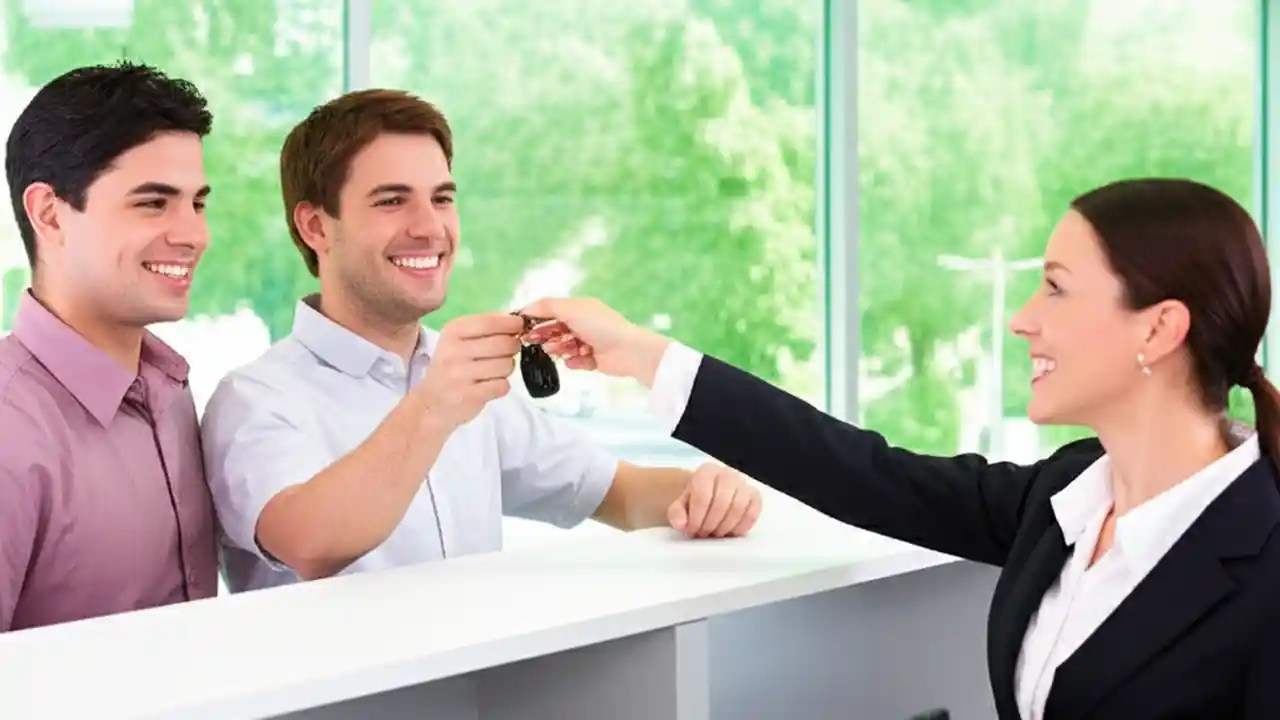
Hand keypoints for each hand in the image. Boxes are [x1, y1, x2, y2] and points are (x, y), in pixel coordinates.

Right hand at [415, 313, 523, 428]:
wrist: (430, 403)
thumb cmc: (451, 367)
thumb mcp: (458, 340)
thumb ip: (485, 328)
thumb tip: (517, 322)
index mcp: (453, 331)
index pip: (489, 322)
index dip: (511, 323)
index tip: (519, 326)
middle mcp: (454, 351)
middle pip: (503, 343)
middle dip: (514, 346)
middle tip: (510, 350)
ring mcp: (460, 375)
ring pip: (506, 365)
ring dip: (508, 367)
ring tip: (496, 370)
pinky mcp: (469, 396)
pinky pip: (503, 386)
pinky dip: (503, 386)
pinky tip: (491, 385)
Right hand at [517, 297, 670, 385]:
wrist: (628, 351)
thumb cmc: (600, 326)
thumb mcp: (571, 310)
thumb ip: (547, 306)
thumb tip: (526, 308)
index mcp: (580, 308)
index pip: (551, 311)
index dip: (536, 318)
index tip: (521, 327)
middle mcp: (584, 323)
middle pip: (556, 330)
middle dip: (545, 336)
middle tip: (533, 342)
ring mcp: (589, 342)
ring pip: (564, 347)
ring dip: (560, 349)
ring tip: (561, 351)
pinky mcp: (593, 359)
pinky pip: (576, 361)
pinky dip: (575, 361)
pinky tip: (578, 360)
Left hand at [667, 463, 761, 538]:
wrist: (708, 497)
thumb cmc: (695, 502)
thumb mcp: (680, 506)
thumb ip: (676, 514)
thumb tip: (680, 523)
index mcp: (706, 472)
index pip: (703, 494)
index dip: (697, 517)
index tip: (692, 529)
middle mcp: (727, 474)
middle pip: (722, 502)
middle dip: (711, 524)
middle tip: (703, 534)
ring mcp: (743, 484)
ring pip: (738, 508)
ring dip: (725, 527)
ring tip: (715, 533)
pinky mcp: (755, 497)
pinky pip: (752, 514)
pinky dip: (741, 527)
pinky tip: (730, 532)